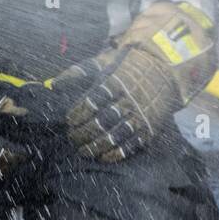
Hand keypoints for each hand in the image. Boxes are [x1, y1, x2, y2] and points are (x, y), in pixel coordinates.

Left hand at [63, 0, 215, 162]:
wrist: (164, 70)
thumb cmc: (125, 67)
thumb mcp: (103, 63)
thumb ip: (78, 72)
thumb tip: (54, 84)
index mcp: (116, 82)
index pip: (93, 101)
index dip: (79, 113)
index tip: (68, 120)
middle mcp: (129, 100)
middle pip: (103, 120)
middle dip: (84, 132)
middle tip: (72, 137)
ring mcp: (141, 116)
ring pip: (116, 135)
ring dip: (97, 145)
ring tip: (83, 150)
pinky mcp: (150, 128)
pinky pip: (132, 145)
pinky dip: (116, 153)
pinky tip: (103, 157)